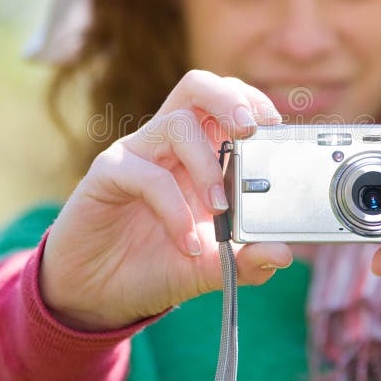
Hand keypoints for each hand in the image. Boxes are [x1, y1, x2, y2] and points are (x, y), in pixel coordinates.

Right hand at [39, 70, 292, 330]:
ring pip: (177, 123)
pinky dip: (175, 209)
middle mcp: (166, 143)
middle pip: (197, 87)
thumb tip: (283, 253)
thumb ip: (245, 260)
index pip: (225, 103)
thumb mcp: (209, 267)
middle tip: (251, 130)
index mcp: (196, 151)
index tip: (279, 129)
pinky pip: (147, 174)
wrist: (97, 293)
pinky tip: (188, 244)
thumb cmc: (154, 265)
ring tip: (219, 210)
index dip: (253, 103)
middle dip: (231, 99)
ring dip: (207, 164)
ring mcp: (136, 154)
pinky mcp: (107, 173)